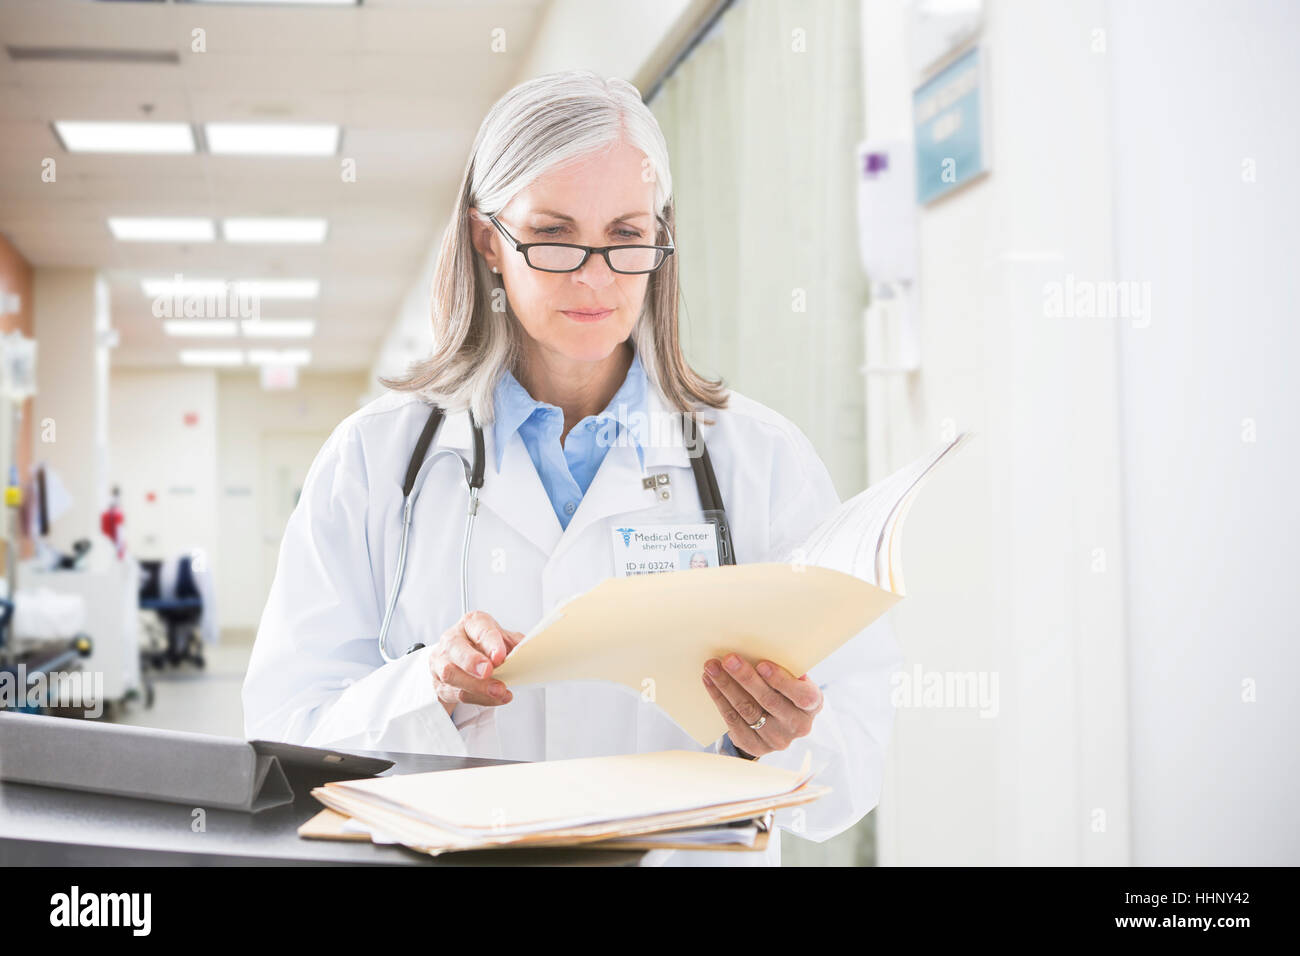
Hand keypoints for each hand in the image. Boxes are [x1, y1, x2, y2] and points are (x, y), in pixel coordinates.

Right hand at [429, 611, 523, 716]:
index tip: (500, 656)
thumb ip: (515, 643)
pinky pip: (455, 693)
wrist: (461, 660)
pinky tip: (493, 698)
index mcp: (471, 623)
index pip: (479, 628)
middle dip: (472, 661)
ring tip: (498, 691)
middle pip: (456, 649)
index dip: (490, 642)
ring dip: (477, 686)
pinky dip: (477, 698)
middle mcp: (453, 639)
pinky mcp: (439, 683)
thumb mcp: (502, 640)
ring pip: (452, 674)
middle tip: (488, 672)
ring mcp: (441, 661)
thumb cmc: (483, 646)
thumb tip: (530, 650)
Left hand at [702, 653, 823, 757]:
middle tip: (728, 659)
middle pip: (768, 701)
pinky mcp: (755, 746)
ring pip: (747, 710)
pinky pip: (733, 721)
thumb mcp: (793, 678)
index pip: (802, 696)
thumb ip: (784, 667)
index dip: (781, 681)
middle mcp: (797, 726)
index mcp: (812, 705)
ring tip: (712, 667)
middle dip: (745, 678)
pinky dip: (719, 699)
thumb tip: (758, 646)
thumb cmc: (785, 689)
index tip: (762, 664)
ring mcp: (776, 740)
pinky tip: (710, 682)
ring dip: (726, 686)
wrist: (777, 721)